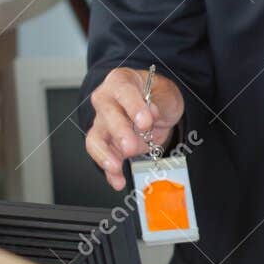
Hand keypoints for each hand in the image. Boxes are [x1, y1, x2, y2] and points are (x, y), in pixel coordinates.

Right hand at [85, 66, 184, 190]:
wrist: (157, 106)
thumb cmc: (157, 94)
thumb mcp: (166, 93)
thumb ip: (159, 102)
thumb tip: (152, 112)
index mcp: (120, 82)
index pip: (123, 92)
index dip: (133, 106)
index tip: (146, 121)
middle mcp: (106, 102)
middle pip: (107, 116)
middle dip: (119, 132)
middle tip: (130, 146)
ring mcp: (103, 124)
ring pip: (96, 139)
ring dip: (105, 155)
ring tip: (116, 167)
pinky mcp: (107, 144)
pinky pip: (104, 158)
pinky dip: (110, 172)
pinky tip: (118, 181)